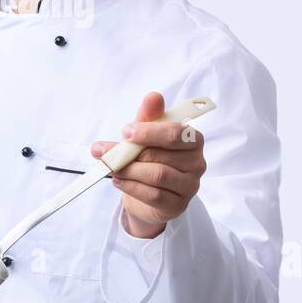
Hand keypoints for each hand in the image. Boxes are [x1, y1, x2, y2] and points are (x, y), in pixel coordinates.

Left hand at [90, 91, 206, 238]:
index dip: (149, 132)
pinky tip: (119, 181)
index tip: (125, 132)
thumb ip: (149, 117)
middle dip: (128, 153)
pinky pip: (153, 195)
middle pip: (161, 155)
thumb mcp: (145, 135)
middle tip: (104, 152)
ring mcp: (190, 186)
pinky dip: (131, 187)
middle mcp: (197, 163)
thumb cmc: (149, 159)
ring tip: (111, 168)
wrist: (146, 195)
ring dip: (128, 170)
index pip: (175, 134)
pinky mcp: (178, 206)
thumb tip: (153, 96)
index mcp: (193, 140)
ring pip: (157, 175)